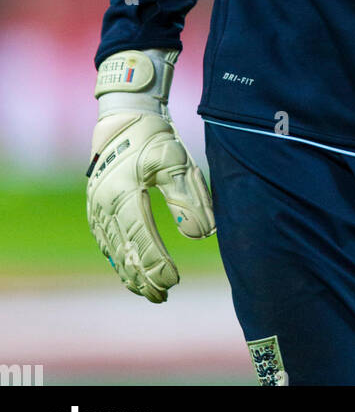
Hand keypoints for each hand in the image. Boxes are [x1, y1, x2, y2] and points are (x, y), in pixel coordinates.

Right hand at [86, 50, 214, 302]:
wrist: (124, 115)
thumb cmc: (153, 135)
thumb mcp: (176, 160)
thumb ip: (187, 198)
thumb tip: (201, 234)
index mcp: (122, 193)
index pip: (141, 238)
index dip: (157, 263)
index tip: (174, 280)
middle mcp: (104, 205)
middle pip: (124, 251)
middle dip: (144, 277)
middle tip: (164, 296)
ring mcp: (96, 206)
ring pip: (113, 250)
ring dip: (131, 273)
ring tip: (150, 293)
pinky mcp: (96, 205)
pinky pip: (106, 241)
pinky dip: (119, 259)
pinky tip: (130, 272)